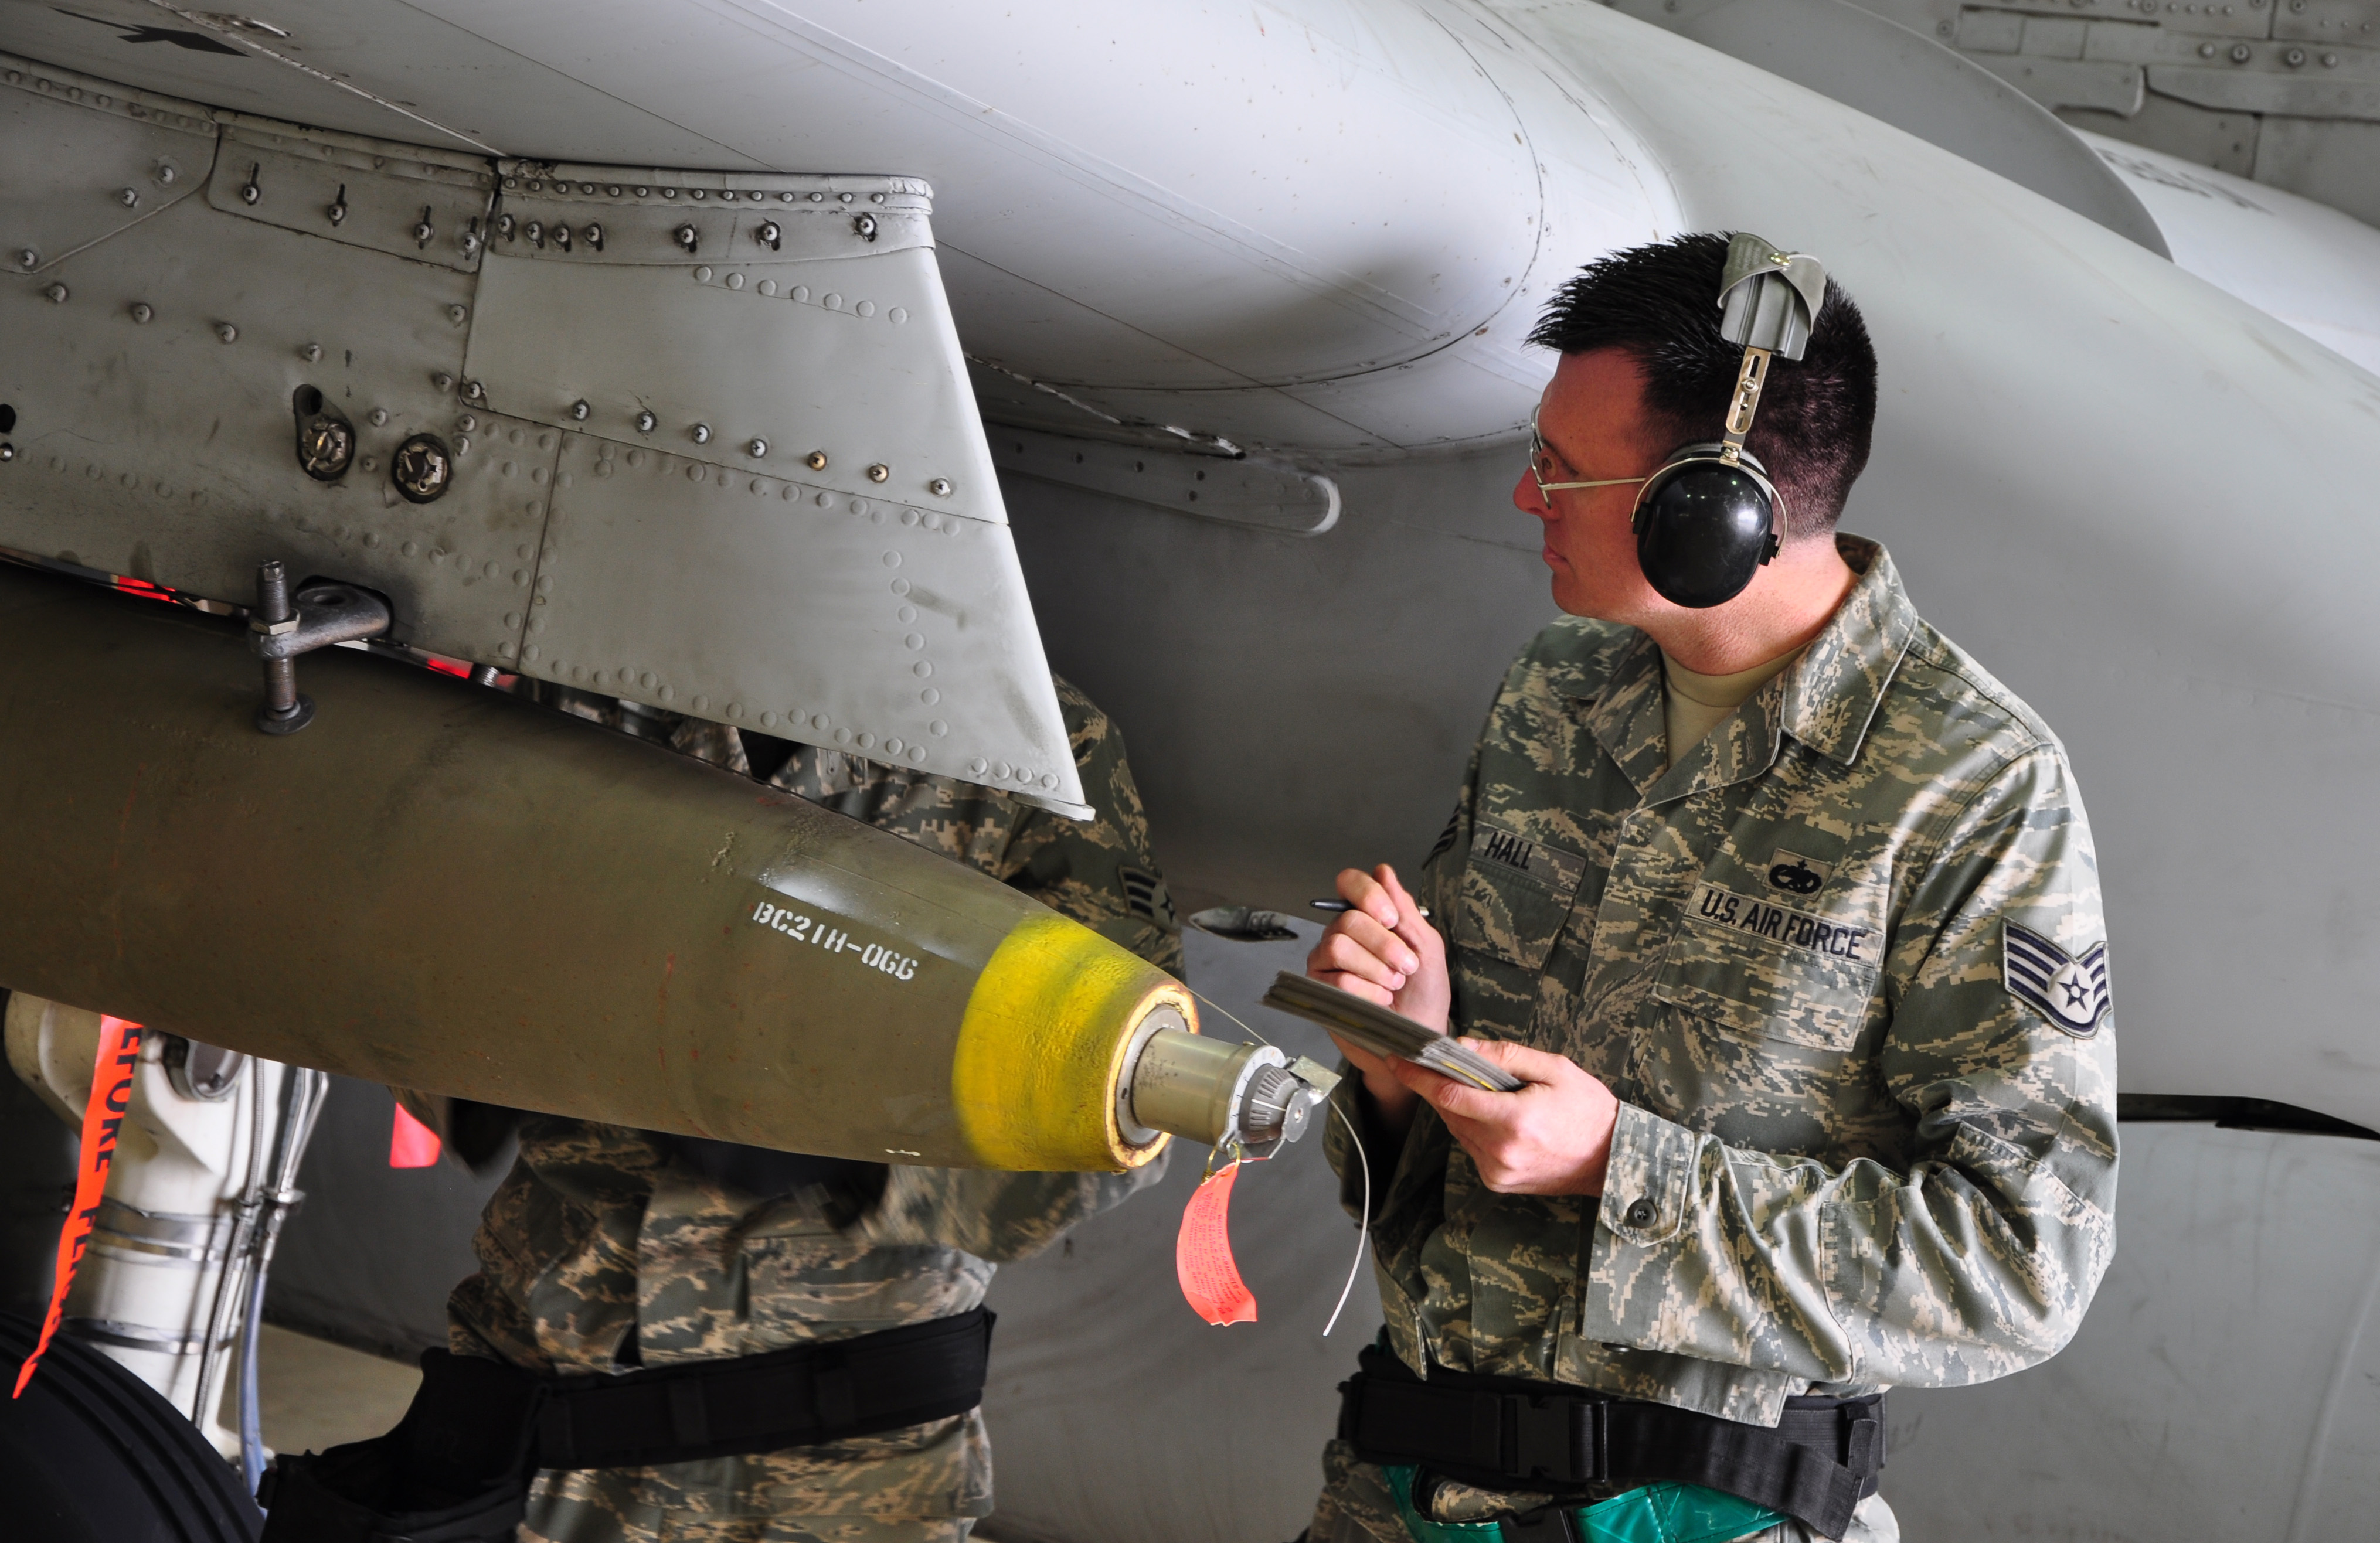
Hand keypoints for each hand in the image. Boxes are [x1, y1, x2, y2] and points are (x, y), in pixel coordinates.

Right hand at [1307, 864, 1448, 1133]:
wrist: (1417, 1041)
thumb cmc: (1424, 996)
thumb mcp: (1428, 948)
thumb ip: (1406, 910)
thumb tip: (1384, 871)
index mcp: (1367, 918)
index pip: (1349, 884)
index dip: (1366, 894)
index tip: (1390, 918)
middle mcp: (1341, 935)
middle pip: (1347, 919)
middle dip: (1384, 944)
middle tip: (1406, 967)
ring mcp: (1326, 964)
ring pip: (1338, 947)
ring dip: (1375, 969)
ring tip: (1392, 987)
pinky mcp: (1320, 992)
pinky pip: (1338, 981)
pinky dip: (1367, 993)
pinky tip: (1379, 1004)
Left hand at [1388, 1039, 1617, 1195]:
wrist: (1612, 1159)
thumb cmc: (1587, 1108)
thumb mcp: (1554, 1068)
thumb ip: (1504, 1055)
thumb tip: (1461, 1046)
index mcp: (1514, 1120)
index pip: (1450, 1096)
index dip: (1419, 1076)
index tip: (1397, 1059)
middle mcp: (1501, 1151)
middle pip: (1449, 1113)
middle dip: (1439, 1087)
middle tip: (1437, 1064)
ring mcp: (1498, 1171)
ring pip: (1458, 1130)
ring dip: (1458, 1108)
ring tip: (1481, 1090)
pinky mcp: (1498, 1182)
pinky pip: (1471, 1147)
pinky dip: (1473, 1128)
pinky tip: (1494, 1116)